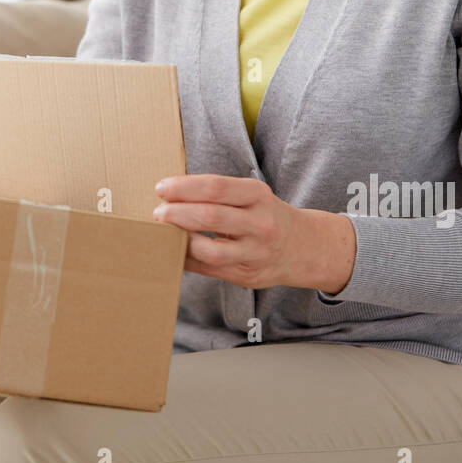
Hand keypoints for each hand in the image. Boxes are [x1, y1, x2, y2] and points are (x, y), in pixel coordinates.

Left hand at [152, 173, 355, 292]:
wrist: (304, 248)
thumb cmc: (267, 215)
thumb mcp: (253, 196)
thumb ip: (219, 195)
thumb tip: (171, 195)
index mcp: (258, 196)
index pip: (215, 187)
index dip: (183, 187)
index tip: (161, 188)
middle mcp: (260, 223)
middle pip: (210, 216)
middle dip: (176, 214)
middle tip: (157, 213)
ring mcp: (255, 253)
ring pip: (210, 250)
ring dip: (180, 241)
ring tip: (164, 233)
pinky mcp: (247, 275)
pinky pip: (210, 269)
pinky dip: (187, 260)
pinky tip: (175, 251)